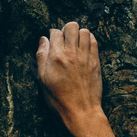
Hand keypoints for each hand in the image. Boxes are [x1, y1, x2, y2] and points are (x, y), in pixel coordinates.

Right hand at [36, 21, 105, 136]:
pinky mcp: (95, 61)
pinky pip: (94, 41)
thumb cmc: (59, 98)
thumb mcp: (42, 79)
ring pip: (85, 31)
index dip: (52, 34)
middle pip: (71, 26)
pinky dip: (89, 39)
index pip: (55, 32)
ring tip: (75, 42)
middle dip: (66, 29)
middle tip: (64, 38)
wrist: (81, 110)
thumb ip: (41, 57)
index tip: (52, 40)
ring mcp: (85, 56)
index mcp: (56, 57)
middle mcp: (72, 53)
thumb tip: (43, 40)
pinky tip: (84, 47)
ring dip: (79, 34)